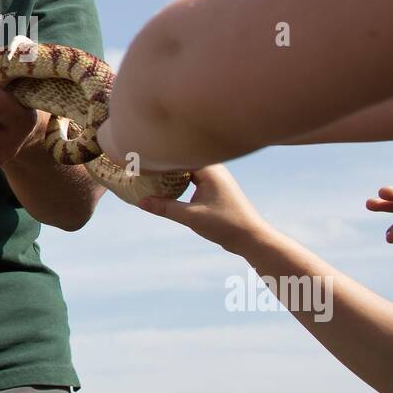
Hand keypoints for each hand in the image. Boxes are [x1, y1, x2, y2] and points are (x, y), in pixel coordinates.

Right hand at [137, 164, 268, 252]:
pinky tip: (167, 187)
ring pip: (187, 169)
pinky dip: (179, 181)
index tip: (142, 157)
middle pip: (182, 159)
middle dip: (164, 162)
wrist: (251, 237)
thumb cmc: (225, 225)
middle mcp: (213, 169)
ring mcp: (215, 178)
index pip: (180, 155)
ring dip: (171, 172)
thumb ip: (165, 208)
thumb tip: (141, 201)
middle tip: (141, 164)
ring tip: (150, 175)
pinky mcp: (214, 188)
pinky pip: (192, 178)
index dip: (161, 156)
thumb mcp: (191, 217)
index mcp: (210, 169)